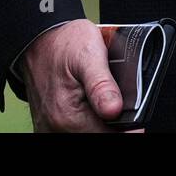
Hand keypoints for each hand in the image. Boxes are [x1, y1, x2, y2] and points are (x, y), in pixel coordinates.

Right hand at [22, 19, 144, 132]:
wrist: (39, 39)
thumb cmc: (64, 43)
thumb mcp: (88, 54)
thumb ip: (102, 84)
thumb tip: (114, 110)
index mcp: (67, 116)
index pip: (107, 136)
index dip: (126, 129)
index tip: (136, 119)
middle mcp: (55, 128)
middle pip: (98, 135)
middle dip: (112, 123)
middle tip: (115, 98)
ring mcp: (50, 129)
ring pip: (88, 132)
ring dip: (99, 121)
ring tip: (103, 98)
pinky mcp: (48, 126)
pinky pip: (74, 129)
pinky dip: (87, 119)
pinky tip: (91, 103)